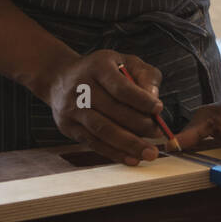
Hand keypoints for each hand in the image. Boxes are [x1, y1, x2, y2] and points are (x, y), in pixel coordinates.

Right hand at [39, 50, 164, 165]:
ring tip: (149, 152)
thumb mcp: (126, 62)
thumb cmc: (103, 70)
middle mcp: (82, 88)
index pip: (121, 87)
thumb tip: (154, 98)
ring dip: (129, 144)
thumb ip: (145, 76)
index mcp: (98, 67)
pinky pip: (94, 143)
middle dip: (139, 125)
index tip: (159, 109)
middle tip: (158, 134)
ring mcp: (73, 109)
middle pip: (113, 110)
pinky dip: (115, 153)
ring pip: (103, 130)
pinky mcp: (69, 127)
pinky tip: (132, 158)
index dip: (141, 100)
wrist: (61, 78)